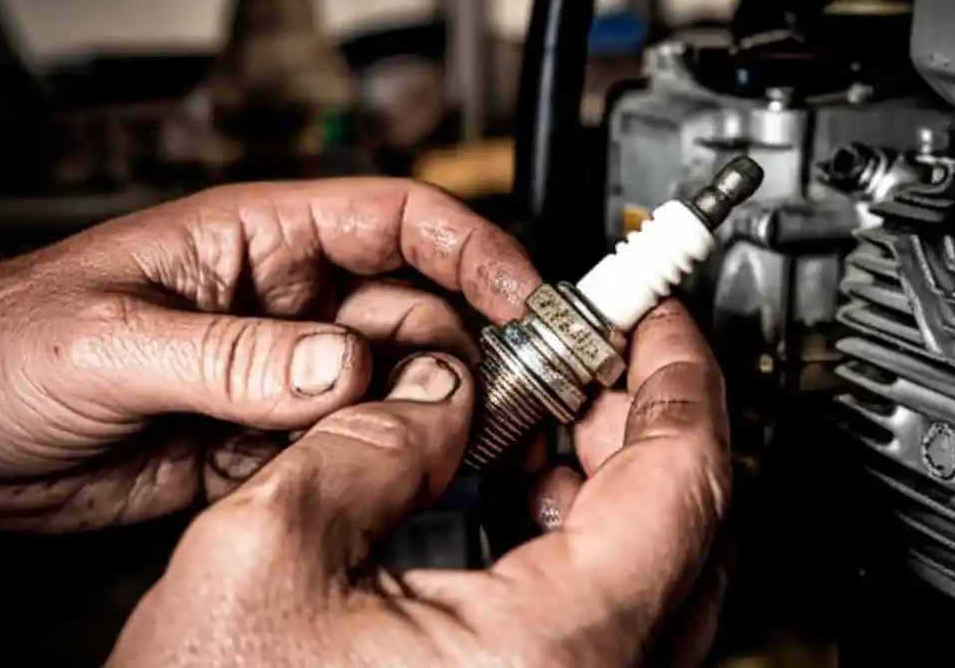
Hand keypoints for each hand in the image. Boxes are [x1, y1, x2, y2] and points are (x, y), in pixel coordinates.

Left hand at [0, 178, 537, 530]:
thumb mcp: (109, 343)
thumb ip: (229, 358)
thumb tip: (340, 367)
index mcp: (252, 242)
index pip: (393, 221)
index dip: (472, 250)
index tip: (524, 296)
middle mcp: (279, 305)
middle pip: (414, 311)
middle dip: (462, 350)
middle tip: (487, 406)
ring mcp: (275, 375)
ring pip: (389, 386)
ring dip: (425, 416)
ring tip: (443, 453)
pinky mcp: (259, 441)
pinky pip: (345, 447)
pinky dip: (376, 465)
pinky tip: (386, 484)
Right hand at [109, 301, 728, 666]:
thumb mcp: (265, 551)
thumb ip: (370, 439)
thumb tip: (437, 385)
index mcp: (545, 654)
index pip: (682, 481)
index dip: (677, 375)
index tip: (654, 321)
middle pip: (689, 532)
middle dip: (639, 422)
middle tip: (588, 357)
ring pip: (656, 582)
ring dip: (611, 485)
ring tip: (543, 420)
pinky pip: (608, 629)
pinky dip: (582, 550)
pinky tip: (520, 505)